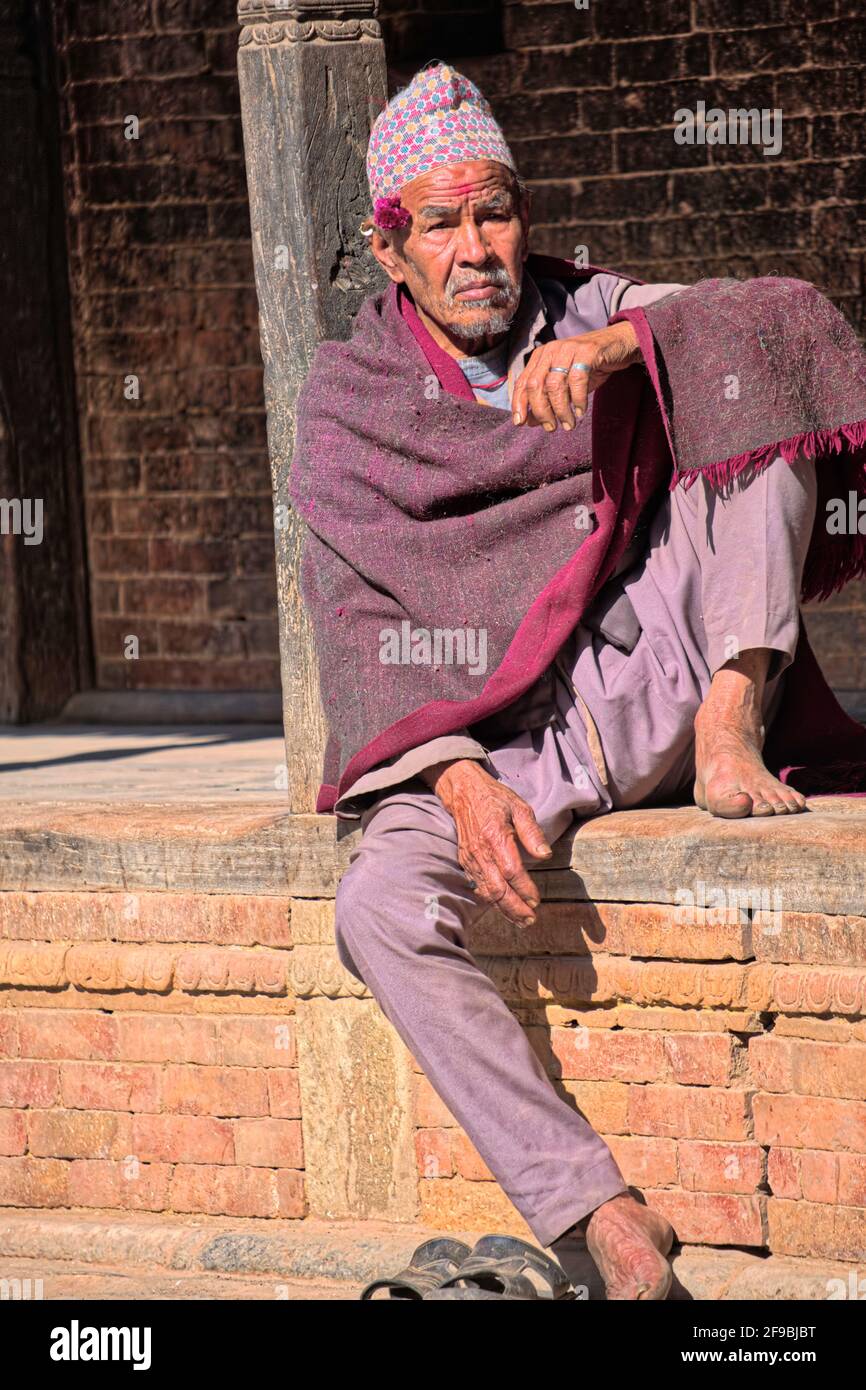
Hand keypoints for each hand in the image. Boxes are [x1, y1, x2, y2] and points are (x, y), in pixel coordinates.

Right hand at [421, 759, 552, 925]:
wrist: (463, 792)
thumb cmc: (494, 798)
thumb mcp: (519, 807)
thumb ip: (532, 832)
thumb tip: (545, 855)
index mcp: (496, 837)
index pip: (512, 872)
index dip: (525, 890)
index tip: (537, 901)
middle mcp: (481, 852)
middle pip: (498, 889)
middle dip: (515, 908)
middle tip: (530, 920)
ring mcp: (471, 859)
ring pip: (487, 892)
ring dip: (503, 909)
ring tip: (520, 920)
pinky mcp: (465, 862)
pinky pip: (478, 886)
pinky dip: (490, 900)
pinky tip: (503, 907)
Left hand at [512, 321, 640, 431]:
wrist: (619, 345)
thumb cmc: (590, 367)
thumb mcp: (565, 387)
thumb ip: (547, 401)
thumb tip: (529, 422)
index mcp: (541, 357)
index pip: (523, 382)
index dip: (518, 404)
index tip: (520, 423)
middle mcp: (551, 351)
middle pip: (535, 384)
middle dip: (541, 410)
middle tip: (551, 427)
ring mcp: (568, 349)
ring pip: (555, 384)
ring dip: (561, 409)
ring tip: (569, 424)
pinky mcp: (587, 351)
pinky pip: (577, 379)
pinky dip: (578, 399)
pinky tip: (581, 411)